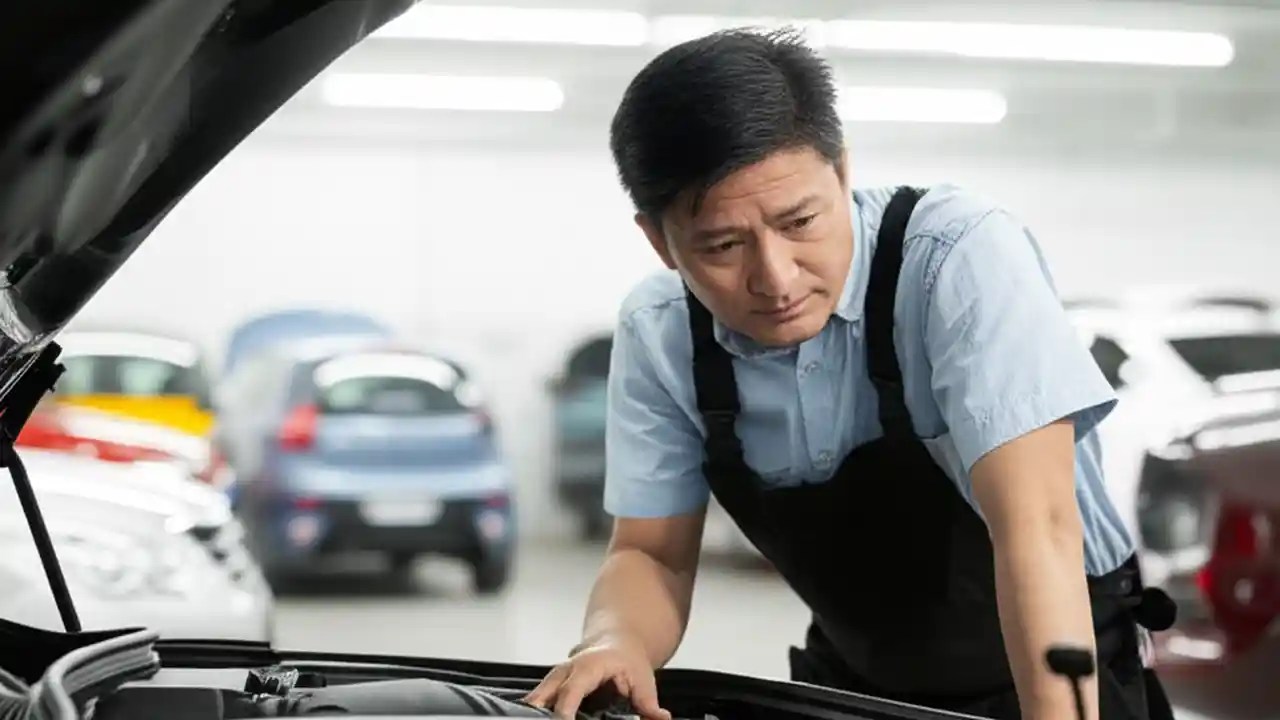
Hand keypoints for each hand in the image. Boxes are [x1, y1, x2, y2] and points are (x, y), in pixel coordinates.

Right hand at [524, 638, 671, 719]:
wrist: (616, 644)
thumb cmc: (627, 662)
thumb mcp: (642, 680)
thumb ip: (649, 703)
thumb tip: (661, 718)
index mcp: (588, 667)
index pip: (571, 692)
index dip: (563, 711)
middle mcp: (566, 671)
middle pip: (543, 694)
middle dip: (538, 712)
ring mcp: (554, 678)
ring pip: (536, 698)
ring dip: (535, 712)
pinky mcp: (549, 687)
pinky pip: (538, 701)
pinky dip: (537, 713)